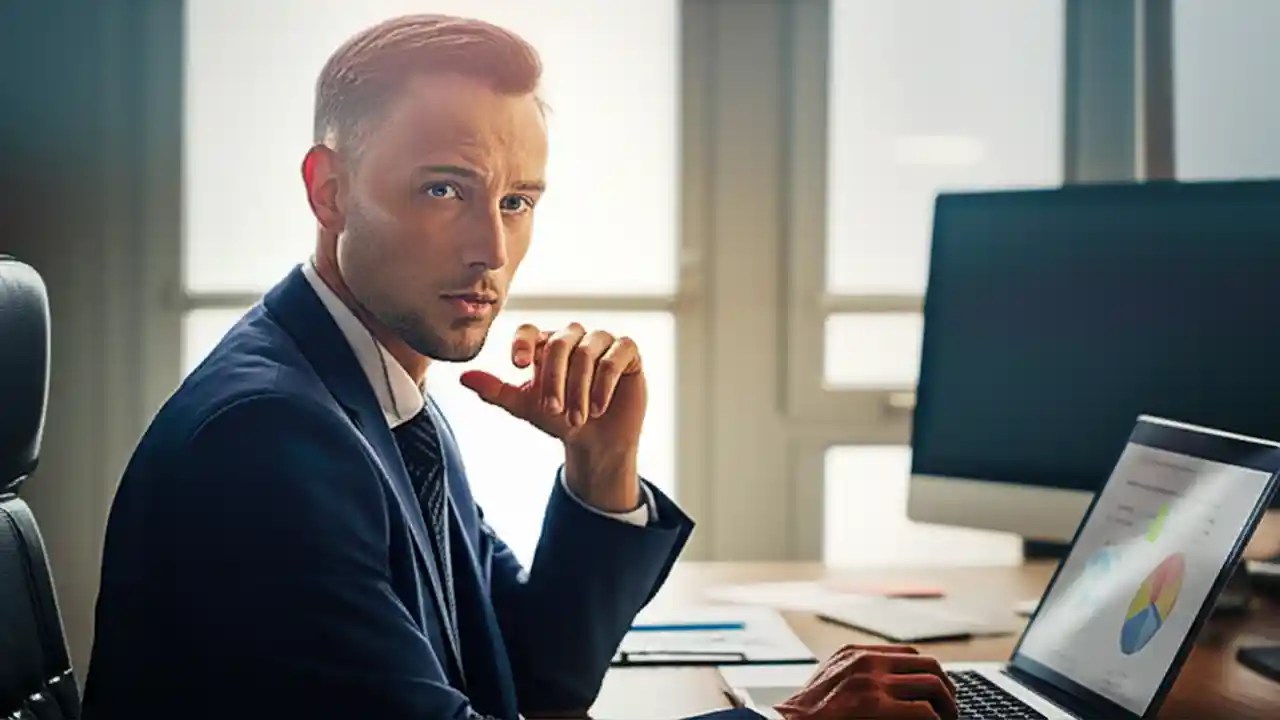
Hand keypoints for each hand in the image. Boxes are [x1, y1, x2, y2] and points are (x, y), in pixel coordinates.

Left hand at [459, 323, 645, 511]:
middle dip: (554, 380)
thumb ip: (496, 391)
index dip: (522, 342)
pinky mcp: (628, 352)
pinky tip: (598, 407)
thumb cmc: (559, 419)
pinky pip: (615, 357)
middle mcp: (573, 337)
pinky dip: (605, 384)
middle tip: (553, 410)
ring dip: (579, 389)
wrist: (596, 442)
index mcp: (545, 344)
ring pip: (586, 352)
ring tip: (577, 418)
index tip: (518, 366)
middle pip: (558, 343)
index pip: (529, 330)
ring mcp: (602, 341)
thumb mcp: (525, 407)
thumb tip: (463, 378)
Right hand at [776, 644, 956, 719]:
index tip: (937, 691)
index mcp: (856, 654)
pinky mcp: (875, 707)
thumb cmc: (806, 715)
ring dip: (947, 707)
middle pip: (928, 665)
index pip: (910, 654)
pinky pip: (922, 711)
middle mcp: (866, 663)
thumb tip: (892, 686)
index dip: (930, 673)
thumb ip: (858, 676)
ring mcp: (871, 684)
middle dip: (946, 688)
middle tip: (951, 709)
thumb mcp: (832, 682)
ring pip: (932, 686)